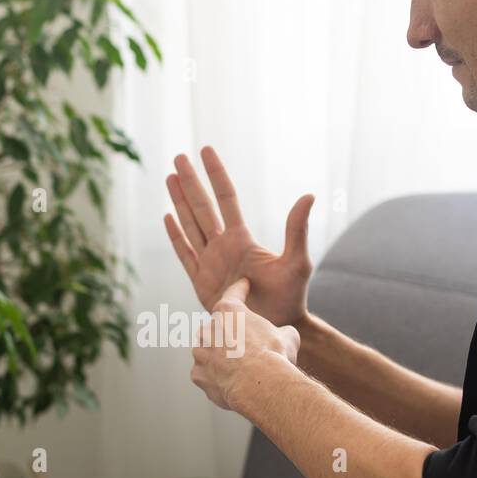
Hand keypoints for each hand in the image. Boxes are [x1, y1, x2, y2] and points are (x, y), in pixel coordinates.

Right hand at [164, 146, 314, 327]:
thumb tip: (308, 195)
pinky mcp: (201, 282)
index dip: (216, 174)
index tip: (206, 150)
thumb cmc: (291, 297)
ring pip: (190, 225)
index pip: (226, 198)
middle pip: (202, 207)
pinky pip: (185, 254)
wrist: (275, 327)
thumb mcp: (297, 262)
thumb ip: (297, 230)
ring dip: (179, 202)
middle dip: (191, 182)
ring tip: (170, 179)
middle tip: (179, 157)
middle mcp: (224, 246)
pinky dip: (176, 236)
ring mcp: (211, 263)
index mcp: (242, 239)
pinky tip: (168, 218)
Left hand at [191, 278, 299, 411]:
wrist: (260, 384)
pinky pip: (206, 374)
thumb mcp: (287, 335)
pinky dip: (216, 378)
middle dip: (230, 335)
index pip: (234, 293)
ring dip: (220, 357)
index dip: (241, 289)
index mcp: (228, 311)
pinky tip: (231, 383)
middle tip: (247, 347)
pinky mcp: (198, 374)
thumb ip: (280, 330)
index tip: (243, 284)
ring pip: (209, 352)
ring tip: (240, 369)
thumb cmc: (274, 356)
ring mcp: (200, 352)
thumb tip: (284, 335)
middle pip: (219, 327)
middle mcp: (208, 328)